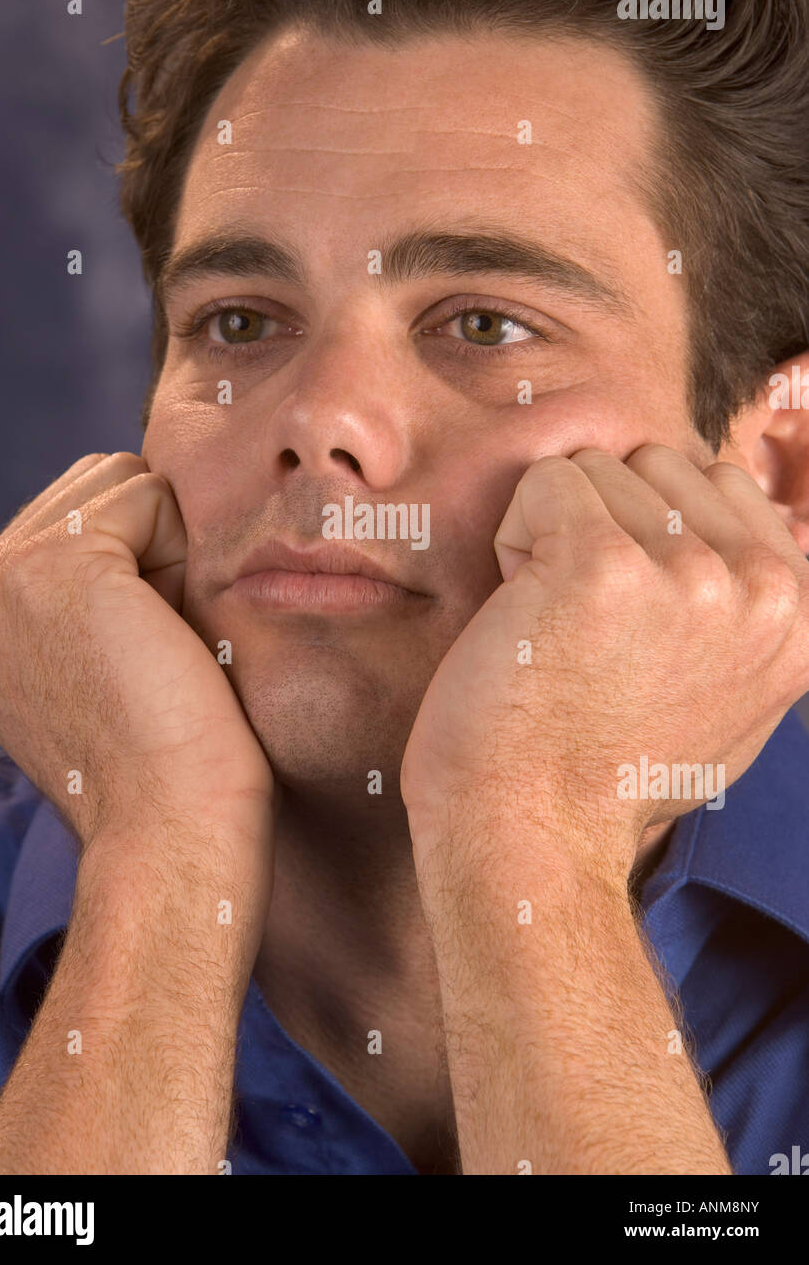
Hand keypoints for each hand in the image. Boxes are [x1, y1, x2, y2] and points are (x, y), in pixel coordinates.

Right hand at [0, 453, 274, 856]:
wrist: (169, 831)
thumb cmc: (165, 761)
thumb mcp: (97, 661)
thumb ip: (88, 590)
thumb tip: (143, 506)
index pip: (75, 512)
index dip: (139, 570)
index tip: (131, 666)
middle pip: (98, 482)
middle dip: (152, 549)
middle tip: (152, 653)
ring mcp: (0, 575)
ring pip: (125, 480)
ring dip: (169, 551)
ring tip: (157, 643)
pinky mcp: (56, 563)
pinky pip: (154, 497)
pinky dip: (185, 558)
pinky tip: (167, 636)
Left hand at [400, 445, 808, 872]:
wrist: (532, 832)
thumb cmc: (608, 768)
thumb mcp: (734, 695)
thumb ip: (759, 610)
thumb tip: (786, 529)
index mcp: (803, 612)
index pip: (723, 484)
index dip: (655, 542)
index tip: (633, 629)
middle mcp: (765, 590)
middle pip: (661, 464)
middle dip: (609, 525)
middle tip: (587, 626)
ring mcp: (693, 576)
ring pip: (601, 467)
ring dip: (559, 534)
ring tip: (558, 626)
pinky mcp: (606, 566)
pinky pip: (546, 481)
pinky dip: (515, 538)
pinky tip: (522, 615)